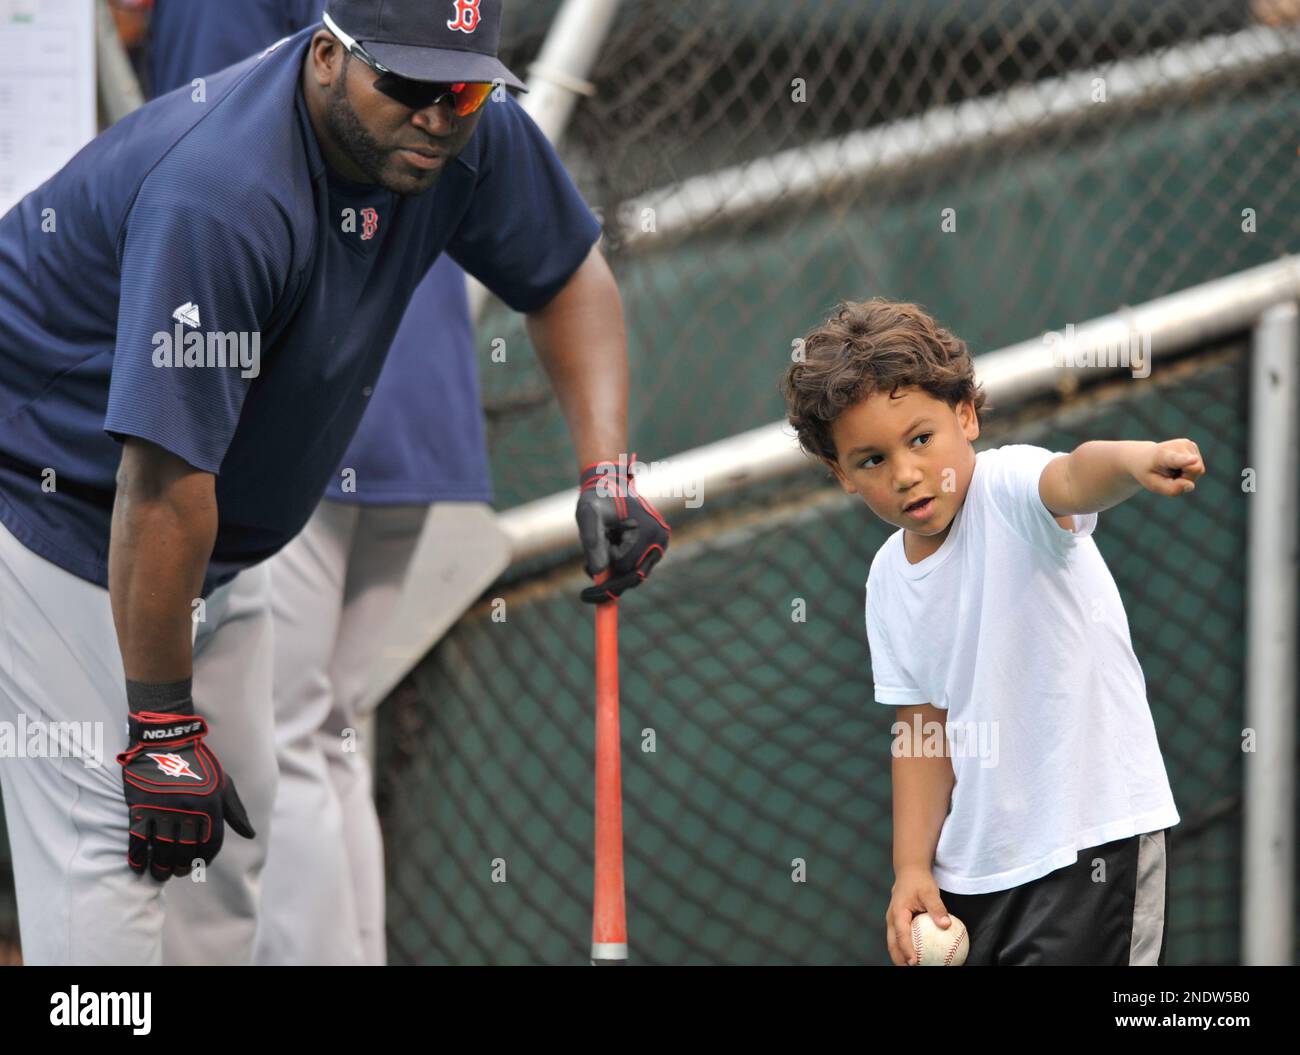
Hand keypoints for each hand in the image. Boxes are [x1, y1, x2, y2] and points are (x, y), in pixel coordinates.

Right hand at [116, 709, 253, 880]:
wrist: (165, 741)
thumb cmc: (197, 764)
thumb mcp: (222, 783)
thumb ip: (235, 811)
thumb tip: (250, 834)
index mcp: (210, 804)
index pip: (211, 843)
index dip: (206, 858)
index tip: (200, 864)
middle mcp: (188, 809)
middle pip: (186, 851)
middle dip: (183, 867)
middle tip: (179, 872)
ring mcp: (162, 810)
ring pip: (162, 850)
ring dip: (161, 868)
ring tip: (161, 874)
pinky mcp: (140, 808)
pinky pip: (138, 841)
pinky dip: (138, 858)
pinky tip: (140, 867)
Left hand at [575, 455, 670, 603]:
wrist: (610, 484)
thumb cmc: (597, 498)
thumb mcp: (588, 515)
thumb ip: (593, 541)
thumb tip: (599, 572)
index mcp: (648, 530)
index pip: (626, 568)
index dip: (604, 577)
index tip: (585, 588)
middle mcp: (659, 538)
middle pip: (634, 575)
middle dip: (610, 577)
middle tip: (585, 586)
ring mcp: (660, 543)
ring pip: (635, 573)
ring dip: (614, 569)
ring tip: (600, 547)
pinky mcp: (655, 545)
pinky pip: (636, 565)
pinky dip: (619, 564)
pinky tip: (608, 548)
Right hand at [886, 866, 951, 965]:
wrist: (909, 872)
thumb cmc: (920, 882)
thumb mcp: (930, 892)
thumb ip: (937, 908)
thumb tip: (946, 925)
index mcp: (897, 912)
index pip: (901, 934)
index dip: (906, 949)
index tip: (914, 962)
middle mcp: (891, 918)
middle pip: (892, 943)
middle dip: (898, 959)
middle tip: (910, 969)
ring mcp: (892, 921)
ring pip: (893, 942)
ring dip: (900, 956)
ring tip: (911, 967)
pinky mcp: (897, 922)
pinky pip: (899, 938)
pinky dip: (905, 948)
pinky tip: (918, 956)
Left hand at [1132, 438, 1204, 496]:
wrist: (1144, 456)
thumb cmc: (1149, 472)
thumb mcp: (1153, 484)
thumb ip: (1171, 489)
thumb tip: (1190, 486)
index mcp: (1162, 455)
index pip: (1175, 459)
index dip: (1185, 461)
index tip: (1193, 459)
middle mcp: (1177, 446)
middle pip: (1194, 471)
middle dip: (1185, 478)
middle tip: (1169, 475)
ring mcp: (1187, 444)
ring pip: (1199, 469)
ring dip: (1186, 475)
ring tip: (1172, 469)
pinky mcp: (1193, 446)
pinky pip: (1199, 467)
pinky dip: (1189, 471)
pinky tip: (1177, 466)